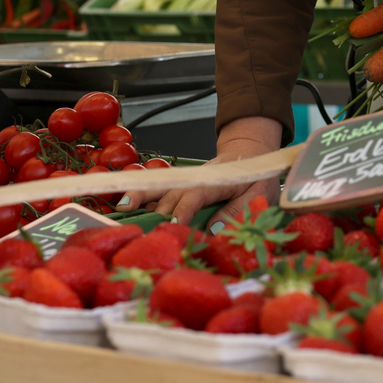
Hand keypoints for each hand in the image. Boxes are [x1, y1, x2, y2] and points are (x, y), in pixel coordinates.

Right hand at [121, 116, 282, 223]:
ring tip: (123, 207)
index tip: (173, 225)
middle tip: (143, 230)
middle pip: (173, 194)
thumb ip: (238, 210)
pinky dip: (141, 194)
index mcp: (217, 181)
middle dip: (158, 211)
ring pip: (161, 188)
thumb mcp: (259, 194)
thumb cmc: (256, 176)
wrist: (248, 152)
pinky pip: (159, 189)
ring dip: (141, 196)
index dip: (184, 210)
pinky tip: (125, 203)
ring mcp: (185, 180)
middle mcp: (196, 179)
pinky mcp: (180, 185)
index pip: (197, 194)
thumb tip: (213, 228)